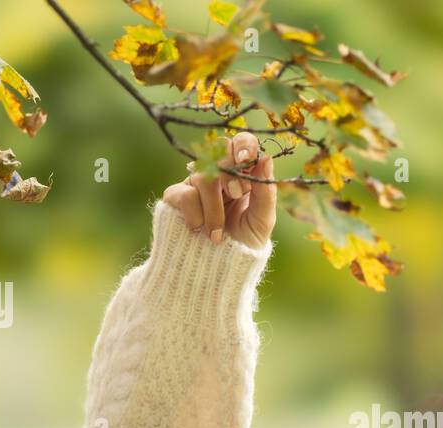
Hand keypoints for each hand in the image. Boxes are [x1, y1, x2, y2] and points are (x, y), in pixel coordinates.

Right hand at [161, 131, 276, 251]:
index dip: (243, 145)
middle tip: (237, 196)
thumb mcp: (262, 219)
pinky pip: (185, 194)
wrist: (220, 269)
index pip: (242, 143)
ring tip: (217, 233)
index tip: (246, 160)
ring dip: (215, 208)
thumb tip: (267, 157)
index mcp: (243, 174)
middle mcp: (219, 173)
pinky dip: (196, 216)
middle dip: (230, 174)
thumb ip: (265, 190)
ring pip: (204, 176)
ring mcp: (196, 183)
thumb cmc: (245, 242)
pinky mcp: (176, 197)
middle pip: (220, 149)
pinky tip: (200, 231)